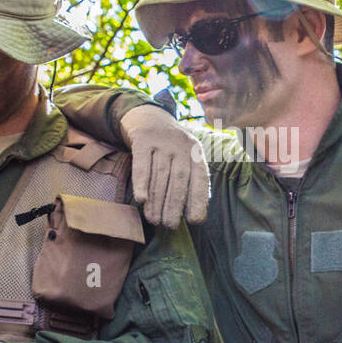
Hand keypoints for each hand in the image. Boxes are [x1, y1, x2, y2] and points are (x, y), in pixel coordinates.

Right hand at [120, 104, 209, 227]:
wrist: (148, 116)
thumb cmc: (169, 147)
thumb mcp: (185, 156)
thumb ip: (191, 181)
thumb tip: (199, 216)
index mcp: (196, 152)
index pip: (200, 178)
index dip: (199, 200)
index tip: (195, 221)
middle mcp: (181, 145)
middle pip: (179, 179)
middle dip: (174, 205)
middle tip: (169, 226)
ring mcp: (162, 141)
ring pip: (160, 175)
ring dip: (157, 201)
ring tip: (154, 220)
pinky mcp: (142, 139)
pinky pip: (142, 164)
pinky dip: (141, 183)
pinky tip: (141, 199)